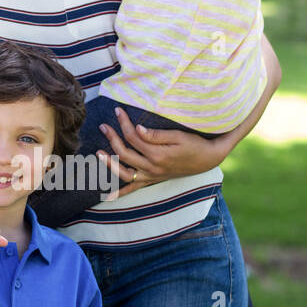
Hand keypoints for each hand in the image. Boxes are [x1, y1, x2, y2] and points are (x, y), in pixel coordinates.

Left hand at [97, 107, 225, 196]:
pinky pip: (135, 188)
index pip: (133, 137)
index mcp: (158, 155)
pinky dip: (121, 192)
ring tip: (98, 152)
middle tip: (103, 126)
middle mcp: (153, 168)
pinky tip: (108, 195)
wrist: (208, 159)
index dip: (123, 123)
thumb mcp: (179, 136)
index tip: (117, 111)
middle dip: (112, 138)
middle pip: (125, 153)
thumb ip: (157, 135)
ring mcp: (152, 176)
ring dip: (110, 164)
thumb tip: (136, 129)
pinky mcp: (154, 179)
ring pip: (125, 173)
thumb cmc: (195, 144)